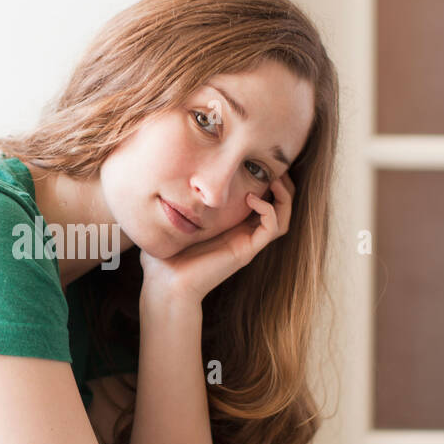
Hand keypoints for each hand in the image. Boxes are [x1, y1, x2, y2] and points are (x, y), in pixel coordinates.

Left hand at [140, 173, 294, 305]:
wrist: (165, 284)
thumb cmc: (164, 257)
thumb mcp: (170, 220)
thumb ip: (171, 201)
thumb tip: (158, 179)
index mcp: (229, 225)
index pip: (261, 199)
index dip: (266, 179)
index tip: (256, 159)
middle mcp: (242, 232)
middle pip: (279, 205)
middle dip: (283, 183)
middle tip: (274, 166)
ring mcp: (246, 242)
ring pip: (283, 216)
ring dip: (284, 195)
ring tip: (273, 178)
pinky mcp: (245, 250)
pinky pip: (272, 227)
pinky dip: (269, 209)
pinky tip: (251, 199)